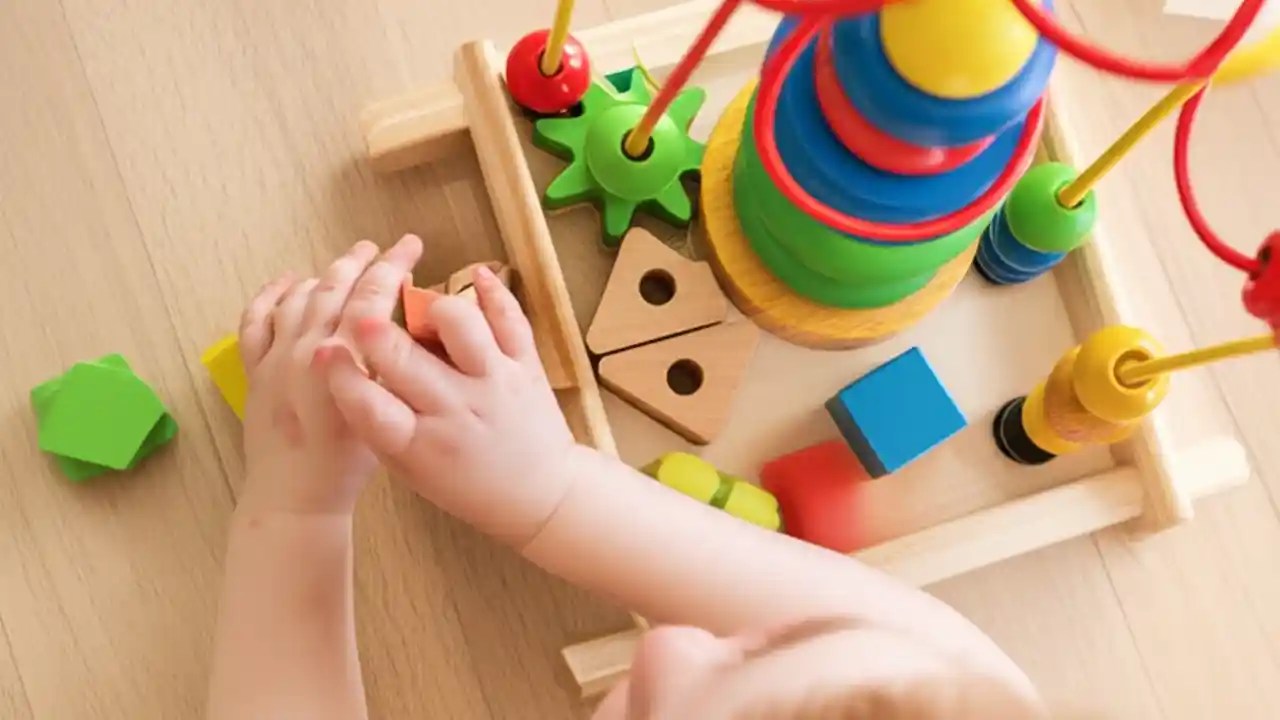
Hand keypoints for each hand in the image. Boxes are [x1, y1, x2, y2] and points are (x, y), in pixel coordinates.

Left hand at [237, 235, 423, 514]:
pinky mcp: (255, 371)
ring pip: (298, 296)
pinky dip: (271, 294)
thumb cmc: (348, 465)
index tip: (412, 247)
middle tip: (383, 247)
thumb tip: (398, 328)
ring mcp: (275, 357)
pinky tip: (287, 282)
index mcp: (343, 359)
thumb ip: (388, 368)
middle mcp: (305, 349)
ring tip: (347, 263)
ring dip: (325, 273)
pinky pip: (256, 320)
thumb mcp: (386, 414)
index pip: (371, 296)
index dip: (393, 266)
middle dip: (362, 260)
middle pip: (334, 287)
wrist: (295, 497)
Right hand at [316, 264, 578, 545]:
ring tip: (427, 313)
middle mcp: (457, 410)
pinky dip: (493, 291)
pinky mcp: (527, 366)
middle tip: (364, 319)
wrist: (539, 497)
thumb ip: (379, 423)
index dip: (339, 375)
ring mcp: (495, 383)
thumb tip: (346, 365)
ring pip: (460, 324)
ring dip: (434, 308)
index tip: (322, 351)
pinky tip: (475, 275)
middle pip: (403, 358)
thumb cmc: (464, 484)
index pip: (369, 407)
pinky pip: (511, 318)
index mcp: (420, 445)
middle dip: (373, 331)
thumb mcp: (411, 469)